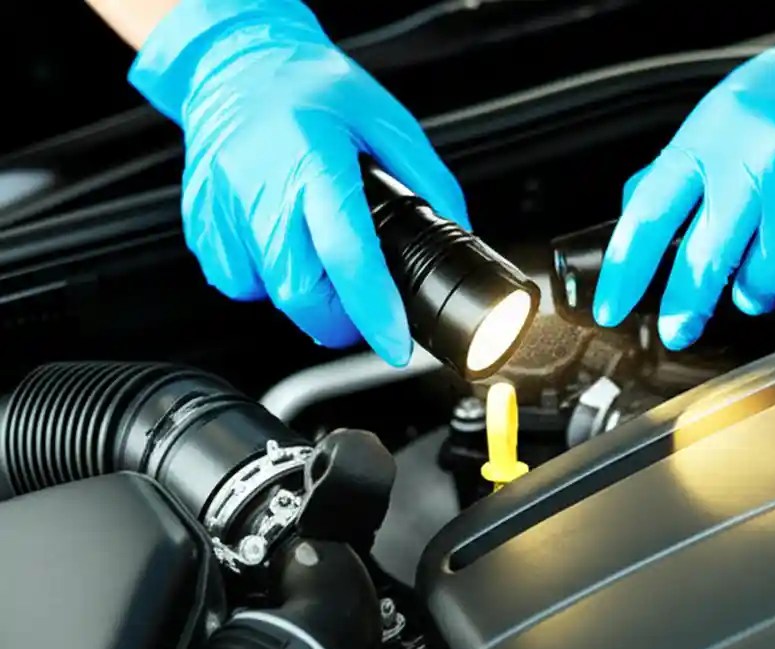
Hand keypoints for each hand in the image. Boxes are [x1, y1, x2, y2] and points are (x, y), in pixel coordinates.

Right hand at [128, 0, 467, 366]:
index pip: (348, 257)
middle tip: (362, 302)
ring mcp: (223, 209)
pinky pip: (234, 279)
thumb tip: (457, 229)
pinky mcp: (200, 223)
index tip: (394, 344)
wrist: (233, 61)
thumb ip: (427, 179)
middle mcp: (262, 191)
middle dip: (339, 316)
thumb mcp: (386, 119)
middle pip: (301, 295)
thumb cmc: (305, 83)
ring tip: (318, 253)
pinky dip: (263, 277)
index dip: (374, 311)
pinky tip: (279, 243)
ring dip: (302, 293)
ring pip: (267, 293)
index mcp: (312, 165)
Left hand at [593, 0, 774, 349]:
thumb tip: (635, 219)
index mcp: (714, 139)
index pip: (652, 215)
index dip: (625, 271)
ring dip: (758, 287)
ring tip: (771, 253)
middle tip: (679, 327)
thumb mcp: (721, 114)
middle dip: (685, 307)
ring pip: (762, 284)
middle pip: (705, 262)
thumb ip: (678, 168)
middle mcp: (760, 165)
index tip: (612, 308)